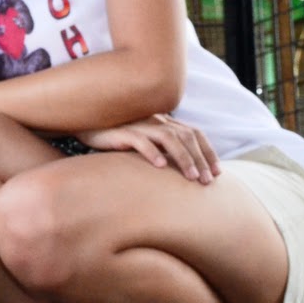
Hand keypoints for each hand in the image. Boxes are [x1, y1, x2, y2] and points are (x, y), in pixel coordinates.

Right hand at [76, 114, 219, 183]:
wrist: (86, 124)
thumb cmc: (116, 138)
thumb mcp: (144, 142)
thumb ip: (161, 150)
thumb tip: (181, 171)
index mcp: (164, 122)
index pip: (194, 133)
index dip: (208, 151)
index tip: (217, 172)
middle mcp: (156, 121)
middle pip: (186, 137)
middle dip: (200, 159)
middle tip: (207, 181)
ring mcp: (140, 125)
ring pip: (169, 138)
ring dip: (183, 158)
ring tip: (190, 177)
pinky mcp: (122, 132)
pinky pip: (140, 141)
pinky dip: (152, 152)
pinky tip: (160, 166)